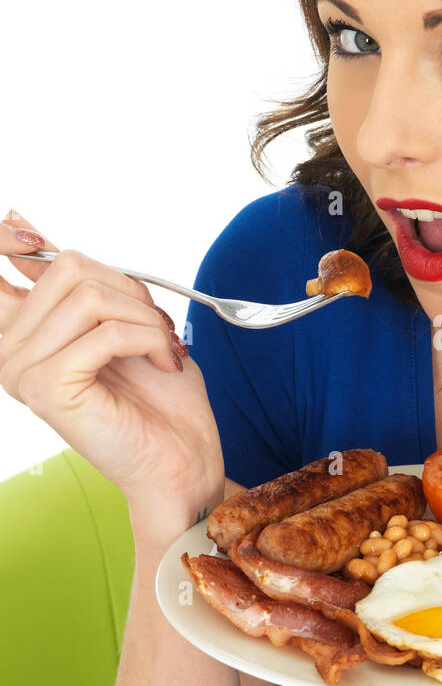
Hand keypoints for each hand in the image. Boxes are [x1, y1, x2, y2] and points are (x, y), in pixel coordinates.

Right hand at [0, 209, 223, 516]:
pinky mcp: (49, 387)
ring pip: (91, 296)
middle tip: (156, 325)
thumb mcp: (117, 320)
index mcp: (20, 332)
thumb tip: (24, 225)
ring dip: (146, 318)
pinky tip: (164, 362)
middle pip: (67, 268)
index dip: (3, 235)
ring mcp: (23, 370)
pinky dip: (150, 340)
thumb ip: (75, 283)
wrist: (181, 460)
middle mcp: (9, 350)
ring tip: (164, 348)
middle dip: (129, 289)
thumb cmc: (159, 398)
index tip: (29, 231)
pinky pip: (107, 332)